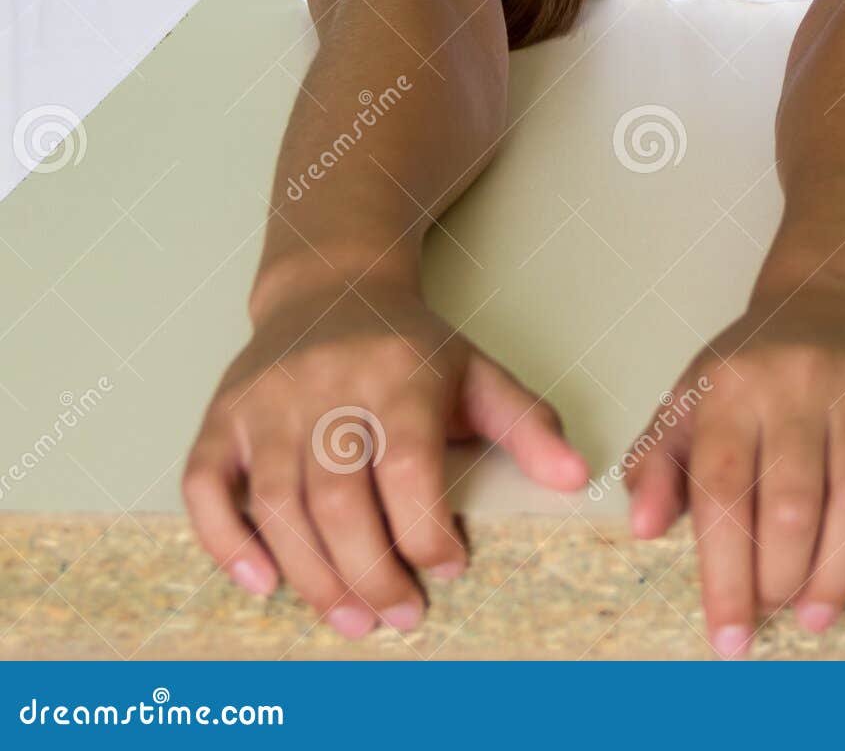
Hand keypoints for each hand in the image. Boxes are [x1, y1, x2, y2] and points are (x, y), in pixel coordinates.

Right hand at [182, 273, 587, 637]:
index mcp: (398, 375)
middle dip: (372, 573)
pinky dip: (228, 542)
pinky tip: (266, 583)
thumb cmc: (411, 346)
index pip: (408, 470)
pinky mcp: (222, 416)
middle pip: (340, 500)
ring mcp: (267, 402)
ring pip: (279, 505)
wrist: (330, 286)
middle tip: (401, 618)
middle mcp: (326, 387)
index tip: (452, 568)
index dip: (427, 532)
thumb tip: (577, 477)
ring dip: (313, 576)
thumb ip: (528, 425)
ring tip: (352, 619)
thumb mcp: (478, 372)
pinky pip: (207, 488)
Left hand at [622, 275, 844, 656]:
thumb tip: (643, 528)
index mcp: (734, 386)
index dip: (723, 573)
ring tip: (818, 616)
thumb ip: (657, 459)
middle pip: (791, 503)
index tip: (727, 637)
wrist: (839, 289)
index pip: (723, 491)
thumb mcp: (692, 393)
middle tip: (773, 616)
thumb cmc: (757, 361)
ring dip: (838, 571)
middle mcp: (802, 382)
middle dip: (779, 579)